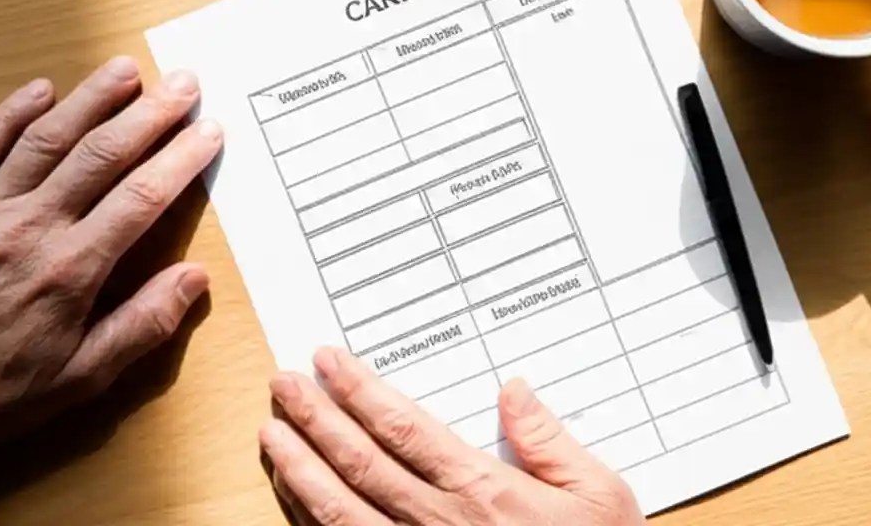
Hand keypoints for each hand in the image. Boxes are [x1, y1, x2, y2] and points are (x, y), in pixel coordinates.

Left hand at [0, 57, 221, 454]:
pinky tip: (42, 89)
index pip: (141, 197)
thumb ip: (145, 323)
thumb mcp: (85, 376)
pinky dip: (10, 114)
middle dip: (150, 114)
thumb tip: (196, 277)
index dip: (181, 158)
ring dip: (90, 99)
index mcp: (71, 269)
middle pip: (101, 155)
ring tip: (126, 70)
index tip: (209, 131)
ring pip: (45, 139)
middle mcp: (29, 228)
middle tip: (183, 83)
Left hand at [261, 347, 645, 525]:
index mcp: (484, 492)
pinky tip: (292, 494)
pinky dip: (309, 519)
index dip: (360, 391)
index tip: (329, 361)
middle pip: (360, 462)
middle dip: (315, 418)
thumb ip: (550, 441)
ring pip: (339, 511)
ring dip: (299, 468)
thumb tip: (513, 389)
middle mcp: (440, 524)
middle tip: (283, 382)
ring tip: (272, 432)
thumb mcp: (599, 495)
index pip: (404, 429)